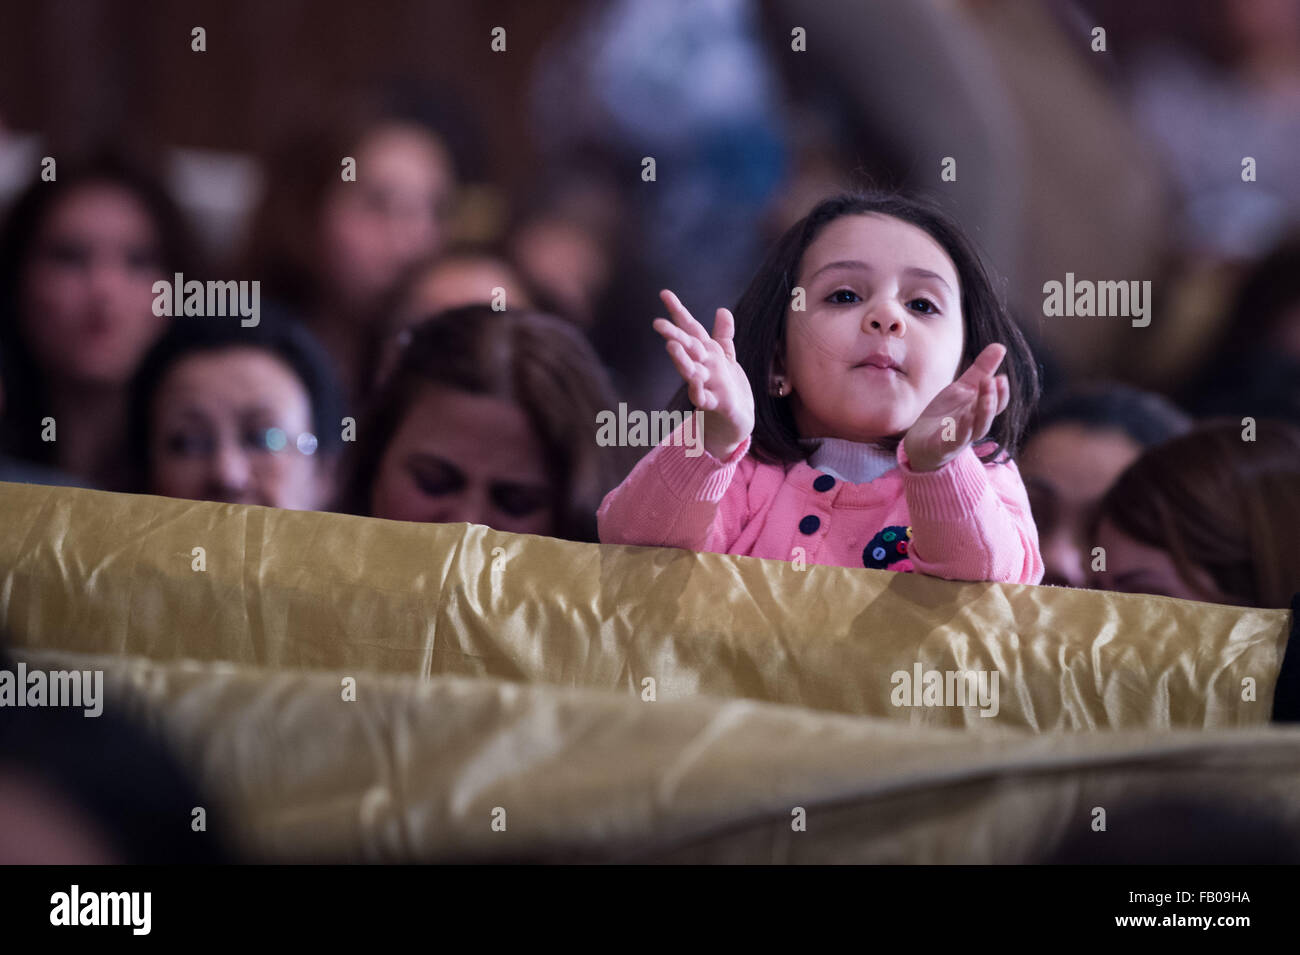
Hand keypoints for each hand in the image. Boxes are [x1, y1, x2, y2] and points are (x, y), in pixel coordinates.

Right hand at [652, 289, 754, 459]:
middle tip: (658, 324)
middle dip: (674, 335)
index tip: (664, 293)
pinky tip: (695, 387)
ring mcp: (706, 385)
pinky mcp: (715, 404)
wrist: (735, 419)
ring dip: (681, 360)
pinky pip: (704, 399)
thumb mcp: (726, 357)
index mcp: (705, 353)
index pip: (690, 329)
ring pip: (691, 371)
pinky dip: (699, 393)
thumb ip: (722, 335)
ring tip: (671, 346)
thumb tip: (722, 310)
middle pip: (688, 347)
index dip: (678, 311)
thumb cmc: (727, 386)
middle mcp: (702, 367)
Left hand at [903, 343, 1009, 471]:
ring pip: (978, 427)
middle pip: (989, 412)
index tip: (1002, 376)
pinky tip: (964, 418)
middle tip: (994, 380)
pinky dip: (962, 430)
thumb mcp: (963, 388)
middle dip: (993, 397)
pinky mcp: (945, 446)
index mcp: (979, 409)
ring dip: (983, 413)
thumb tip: (1001, 346)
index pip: (997, 402)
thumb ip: (982, 369)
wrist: (921, 442)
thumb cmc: (946, 414)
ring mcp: (961, 436)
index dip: (1001, 391)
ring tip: (985, 397)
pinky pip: (957, 439)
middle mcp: (974, 424)